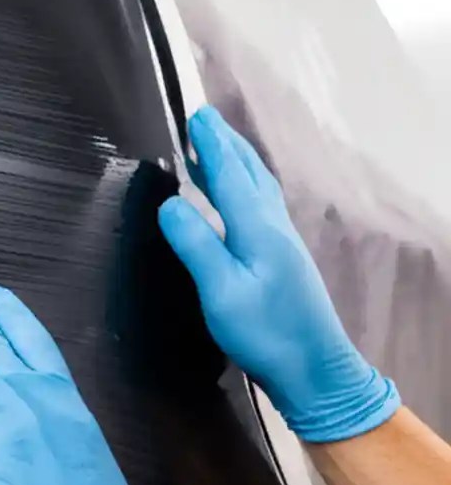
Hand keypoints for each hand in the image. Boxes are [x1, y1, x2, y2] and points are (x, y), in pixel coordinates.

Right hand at [158, 106, 399, 442]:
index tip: (196, 114)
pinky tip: (235, 198)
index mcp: (257, 229)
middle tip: (205, 119)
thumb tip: (170, 202)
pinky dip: (242, 188)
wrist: (315, 370)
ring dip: (236, 163)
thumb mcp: (222, 291)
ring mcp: (282, 243)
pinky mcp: (283, 260)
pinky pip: (259, 206)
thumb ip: (196, 244)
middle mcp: (273, 227)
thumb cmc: (266, 334)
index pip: (230, 175)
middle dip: (226, 145)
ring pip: (258, 189)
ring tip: (215, 148)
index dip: (212, 145)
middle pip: (249, 174)